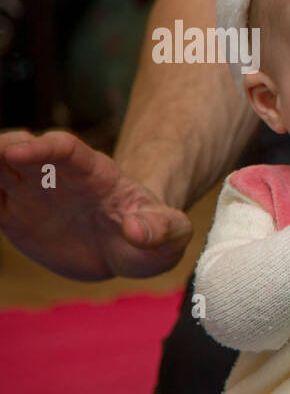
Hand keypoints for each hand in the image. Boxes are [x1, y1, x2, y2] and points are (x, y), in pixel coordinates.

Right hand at [0, 129, 192, 279]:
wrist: (129, 247)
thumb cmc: (152, 233)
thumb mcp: (169, 234)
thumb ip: (161, 229)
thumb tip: (136, 230)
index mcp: (94, 171)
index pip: (64, 147)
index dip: (42, 145)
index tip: (19, 149)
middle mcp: (55, 174)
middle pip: (17, 149)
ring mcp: (31, 191)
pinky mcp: (14, 215)